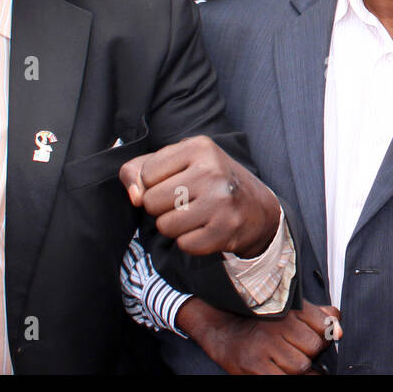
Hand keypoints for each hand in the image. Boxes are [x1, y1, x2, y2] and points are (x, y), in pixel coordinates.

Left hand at [119, 136, 280, 256]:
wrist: (258, 208)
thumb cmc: (209, 182)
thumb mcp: (179, 163)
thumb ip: (139, 170)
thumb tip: (134, 197)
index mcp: (200, 147)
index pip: (146, 174)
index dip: (155, 184)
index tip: (178, 182)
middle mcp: (212, 170)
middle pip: (152, 202)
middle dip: (163, 208)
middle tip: (186, 202)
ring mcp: (222, 200)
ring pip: (165, 226)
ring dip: (175, 227)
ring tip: (196, 216)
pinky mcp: (226, 228)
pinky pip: (184, 244)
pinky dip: (191, 241)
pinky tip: (206, 229)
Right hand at [177, 297, 340, 374]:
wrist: (223, 330)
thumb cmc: (261, 322)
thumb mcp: (290, 310)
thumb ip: (319, 316)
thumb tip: (338, 330)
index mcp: (288, 308)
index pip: (323, 324)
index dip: (324, 335)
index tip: (317, 338)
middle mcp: (277, 324)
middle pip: (314, 346)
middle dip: (311, 352)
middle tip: (298, 350)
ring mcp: (265, 346)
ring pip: (301, 365)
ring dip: (299, 367)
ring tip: (286, 360)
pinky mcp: (254, 366)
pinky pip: (284, 378)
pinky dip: (287, 377)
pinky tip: (282, 371)